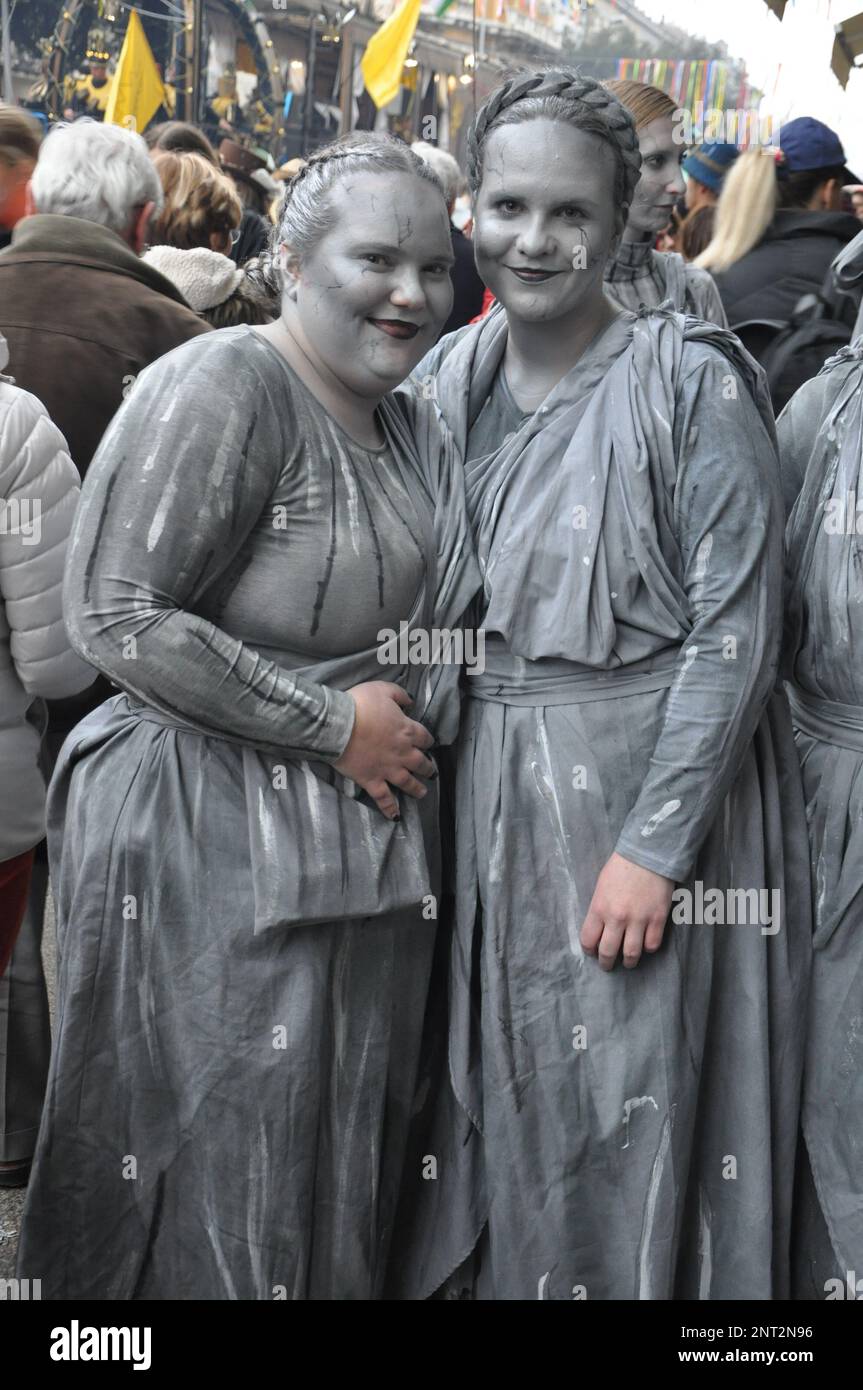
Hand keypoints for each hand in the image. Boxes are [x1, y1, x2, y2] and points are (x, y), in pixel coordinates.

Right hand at [333, 681, 435, 819]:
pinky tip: (396, 817)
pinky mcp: (372, 780)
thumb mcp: (382, 689)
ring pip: (408, 782)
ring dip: (417, 789)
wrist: (339, 724)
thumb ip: (400, 695)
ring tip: (423, 793)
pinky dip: (390, 809)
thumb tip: (411, 701)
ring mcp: (388, 769)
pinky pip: (384, 798)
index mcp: (407, 730)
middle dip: (428, 768)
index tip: (428, 743)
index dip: (427, 740)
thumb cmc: (360, 704)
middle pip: (421, 763)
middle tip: (432, 773)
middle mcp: (402, 752)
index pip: (424, 737)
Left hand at [580, 852, 673, 971]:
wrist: (648, 854)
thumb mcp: (601, 886)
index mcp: (599, 908)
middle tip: (607, 965)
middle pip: (608, 952)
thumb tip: (598, 929)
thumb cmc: (621, 867)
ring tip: (628, 961)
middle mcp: (617, 918)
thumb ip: (599, 909)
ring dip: (628, 961)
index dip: (589, 950)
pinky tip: (645, 944)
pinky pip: (652, 945)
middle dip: (606, 963)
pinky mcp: (658, 919)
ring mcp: (639, 920)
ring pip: (631, 954)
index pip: (588, 940)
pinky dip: (648, 948)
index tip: (592, 951)